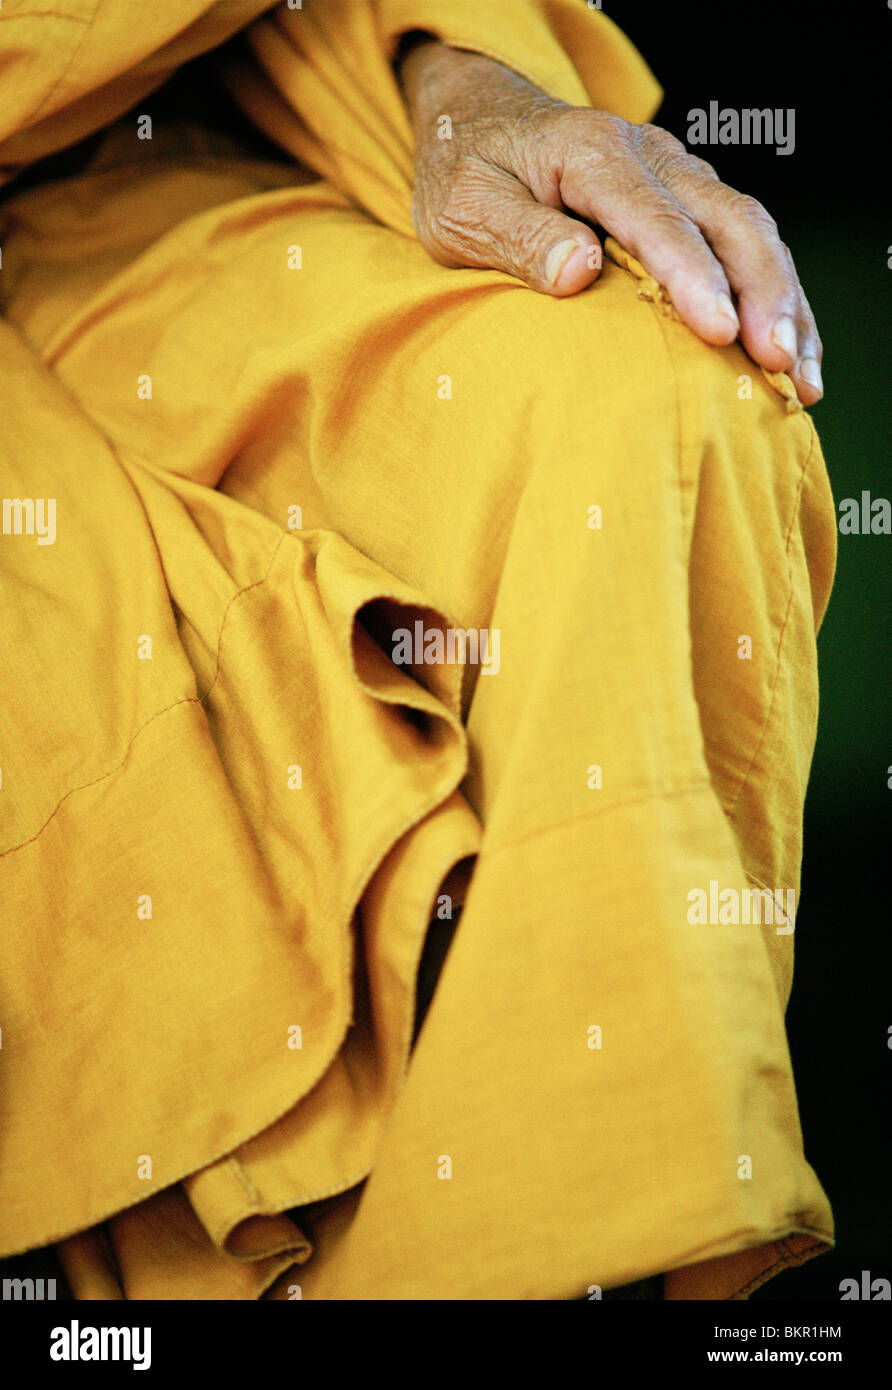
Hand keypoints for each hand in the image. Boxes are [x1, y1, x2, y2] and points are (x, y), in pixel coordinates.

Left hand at [399, 39, 822, 404]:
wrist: (480, 120)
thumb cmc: (465, 172)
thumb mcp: (464, 207)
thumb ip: (520, 236)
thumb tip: (579, 270)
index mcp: (591, 154)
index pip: (656, 218)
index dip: (693, 276)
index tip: (719, 332)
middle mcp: (648, 156)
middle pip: (727, 220)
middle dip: (762, 293)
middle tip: (777, 363)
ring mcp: (676, 174)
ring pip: (750, 230)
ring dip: (783, 301)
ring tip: (801, 375)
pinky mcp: (687, 200)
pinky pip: (745, 243)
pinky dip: (774, 296)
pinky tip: (792, 349)